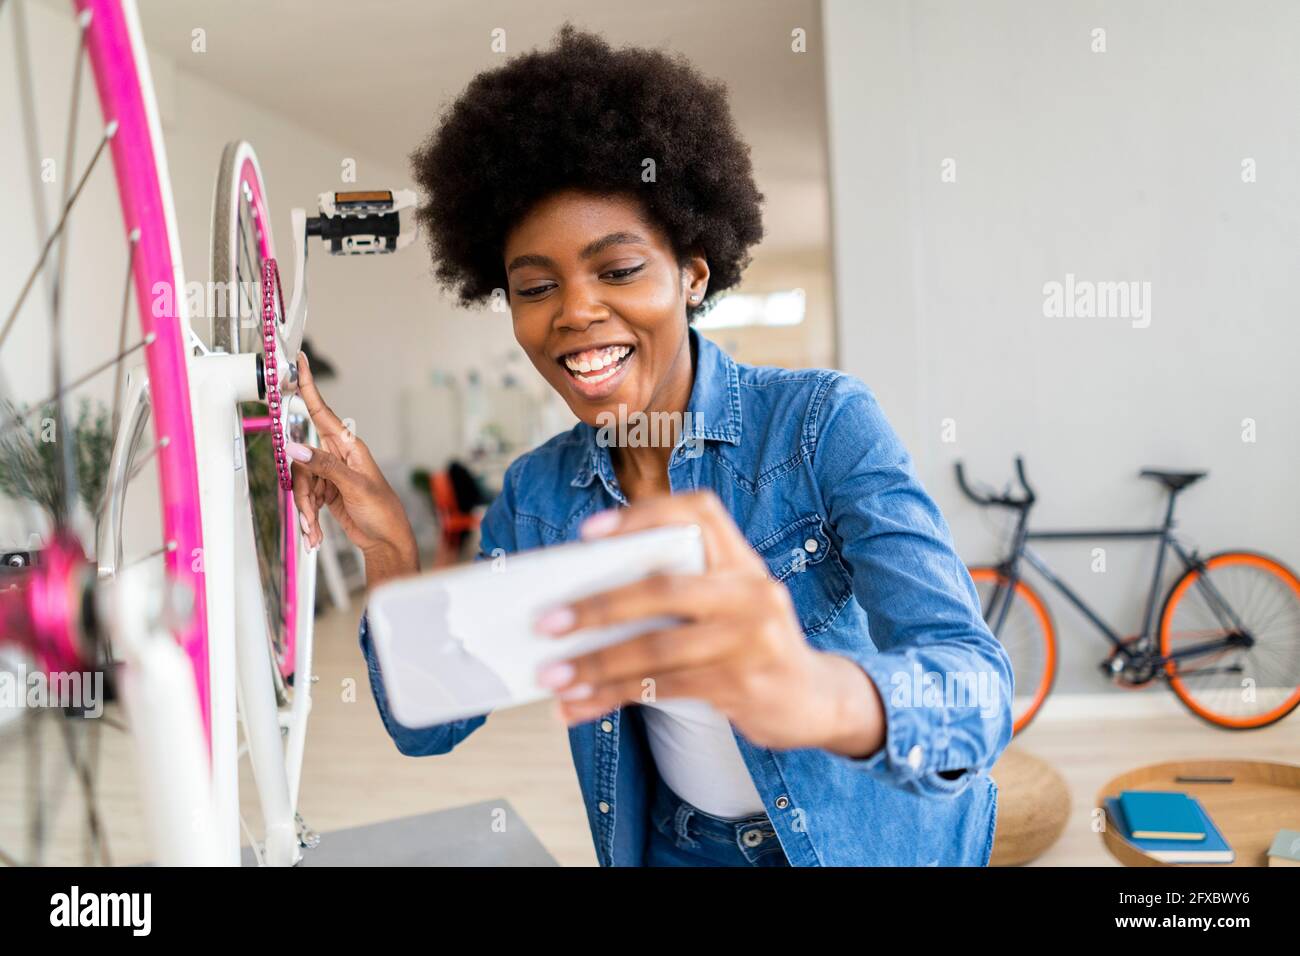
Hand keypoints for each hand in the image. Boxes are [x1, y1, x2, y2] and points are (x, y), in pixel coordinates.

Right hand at [287, 352, 417, 585]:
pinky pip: (306, 499)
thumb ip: (324, 467)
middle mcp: (338, 457)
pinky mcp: (326, 492)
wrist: (386, 541)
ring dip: (306, 510)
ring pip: (301, 482)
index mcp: (349, 447)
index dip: (309, 386)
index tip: (299, 362)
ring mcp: (330, 474)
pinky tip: (315, 534)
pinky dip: (308, 518)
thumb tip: (297, 449)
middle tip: (311, 511)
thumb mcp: (354, 486)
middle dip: (303, 490)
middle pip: (302, 461)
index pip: (323, 412)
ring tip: (314, 529)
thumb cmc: (383, 512)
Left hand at [533, 490, 885, 755]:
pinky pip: (664, 689)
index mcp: (742, 561)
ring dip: (596, 665)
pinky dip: (615, 697)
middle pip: (664, 589)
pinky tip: (582, 704)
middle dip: (597, 606)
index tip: (588, 533)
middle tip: (546, 621)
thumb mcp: (727, 603)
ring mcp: (751, 640)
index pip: (698, 514)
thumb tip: (583, 599)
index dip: (642, 516)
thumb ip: (677, 591)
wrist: (812, 699)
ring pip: (657, 648)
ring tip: (552, 676)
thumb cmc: (748, 643)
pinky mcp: (743, 685)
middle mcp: (751, 592)